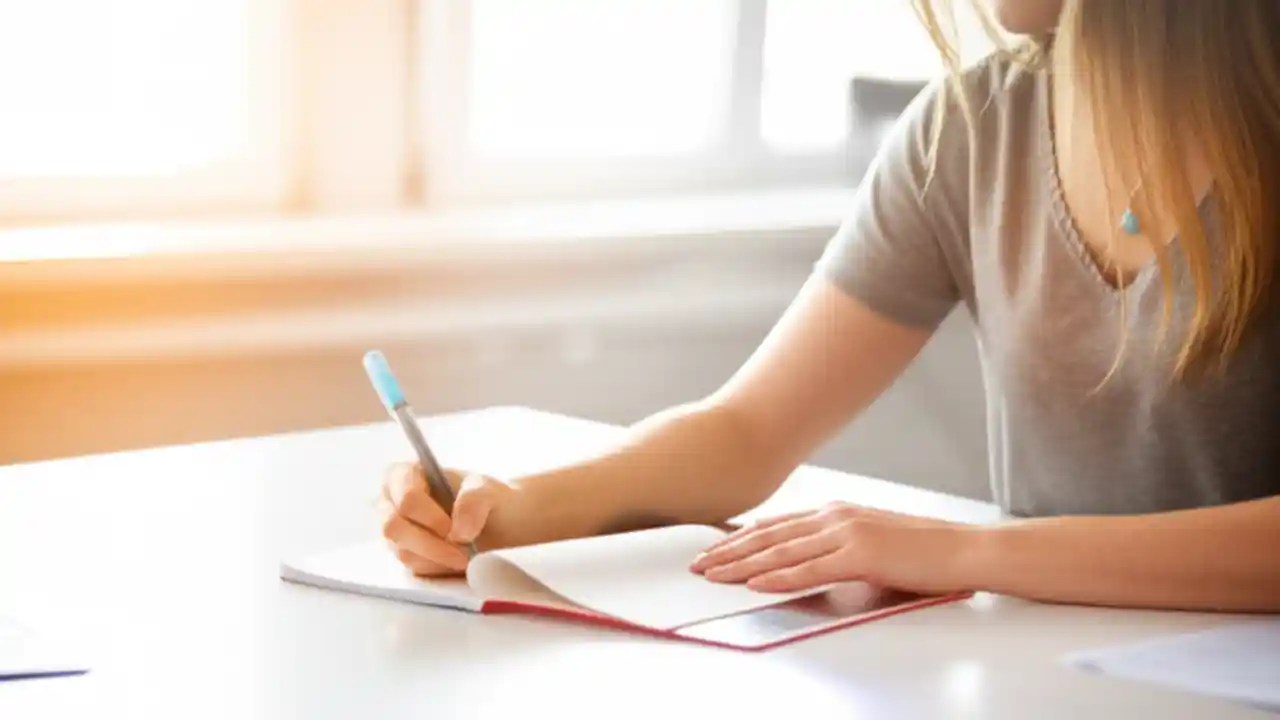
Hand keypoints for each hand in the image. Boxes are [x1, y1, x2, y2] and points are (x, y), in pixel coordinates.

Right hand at [378, 463, 514, 576]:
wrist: (497, 526)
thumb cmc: (488, 500)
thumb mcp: (490, 491)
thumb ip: (474, 501)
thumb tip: (457, 532)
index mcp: (406, 474)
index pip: (405, 497)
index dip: (429, 516)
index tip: (452, 527)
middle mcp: (391, 502)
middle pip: (394, 527)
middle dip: (432, 543)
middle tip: (464, 551)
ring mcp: (394, 531)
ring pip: (403, 551)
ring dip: (439, 557)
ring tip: (466, 554)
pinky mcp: (403, 554)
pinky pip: (413, 567)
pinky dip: (438, 567)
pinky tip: (456, 559)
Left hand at [688, 503, 980, 594]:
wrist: (963, 550)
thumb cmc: (922, 551)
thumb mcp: (870, 542)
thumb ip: (836, 549)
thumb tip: (806, 563)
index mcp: (836, 512)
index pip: (776, 526)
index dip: (741, 539)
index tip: (713, 549)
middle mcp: (835, 517)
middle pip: (769, 536)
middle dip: (729, 551)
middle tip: (698, 564)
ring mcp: (847, 533)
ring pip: (782, 552)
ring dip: (743, 566)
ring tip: (714, 576)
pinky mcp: (862, 555)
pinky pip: (811, 570)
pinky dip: (779, 578)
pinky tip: (756, 584)